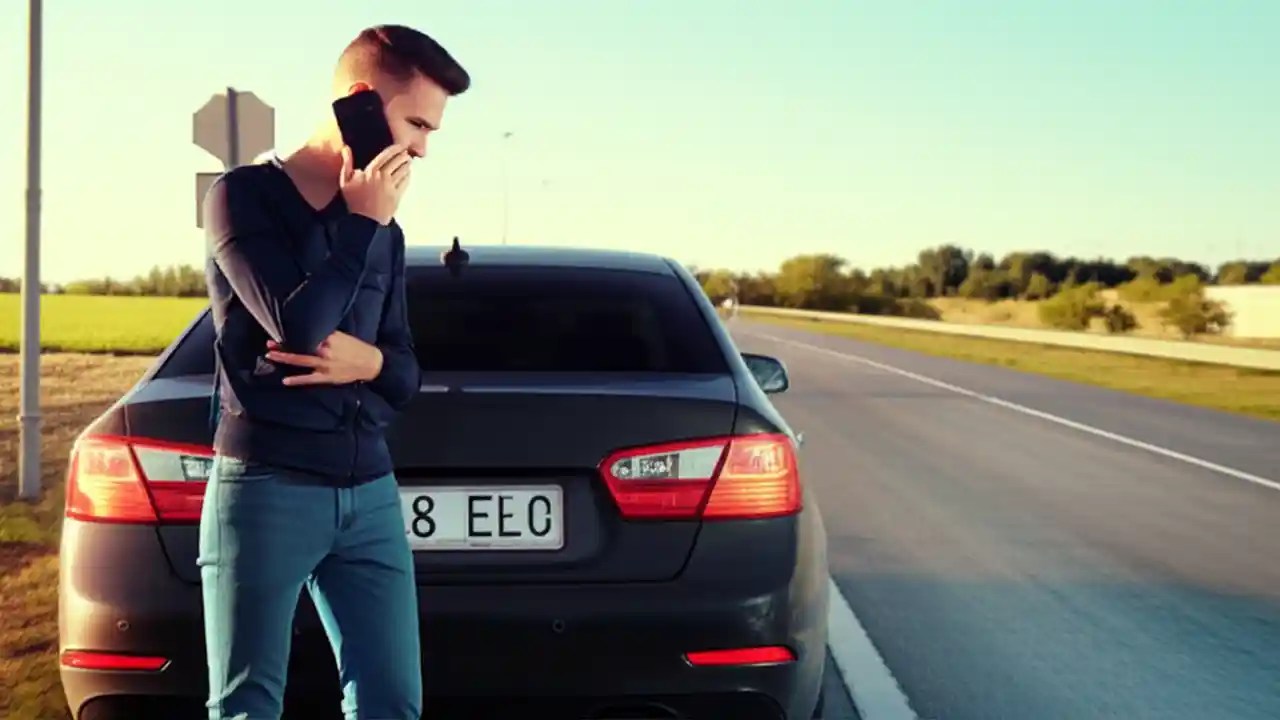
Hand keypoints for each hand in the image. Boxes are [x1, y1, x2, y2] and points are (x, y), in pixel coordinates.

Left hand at [266, 332, 383, 386]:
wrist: (370, 363)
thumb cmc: (356, 348)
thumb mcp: (343, 336)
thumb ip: (327, 334)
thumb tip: (310, 330)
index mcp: (330, 338)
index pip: (307, 334)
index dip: (293, 333)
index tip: (280, 330)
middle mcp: (325, 351)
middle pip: (300, 346)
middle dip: (283, 344)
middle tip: (269, 342)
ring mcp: (325, 365)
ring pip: (301, 360)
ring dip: (285, 358)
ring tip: (270, 355)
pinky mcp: (327, 377)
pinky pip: (309, 379)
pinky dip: (297, 380)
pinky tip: (285, 380)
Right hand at [340, 143, 411, 225]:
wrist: (364, 220)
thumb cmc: (353, 200)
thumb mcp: (345, 181)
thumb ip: (347, 163)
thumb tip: (346, 148)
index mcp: (371, 171)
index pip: (385, 155)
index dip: (394, 149)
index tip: (399, 146)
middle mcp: (382, 177)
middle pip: (397, 162)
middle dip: (403, 156)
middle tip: (406, 154)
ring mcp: (391, 187)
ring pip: (403, 171)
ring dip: (407, 165)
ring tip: (409, 162)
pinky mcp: (397, 196)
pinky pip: (405, 183)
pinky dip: (408, 177)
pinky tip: (408, 174)